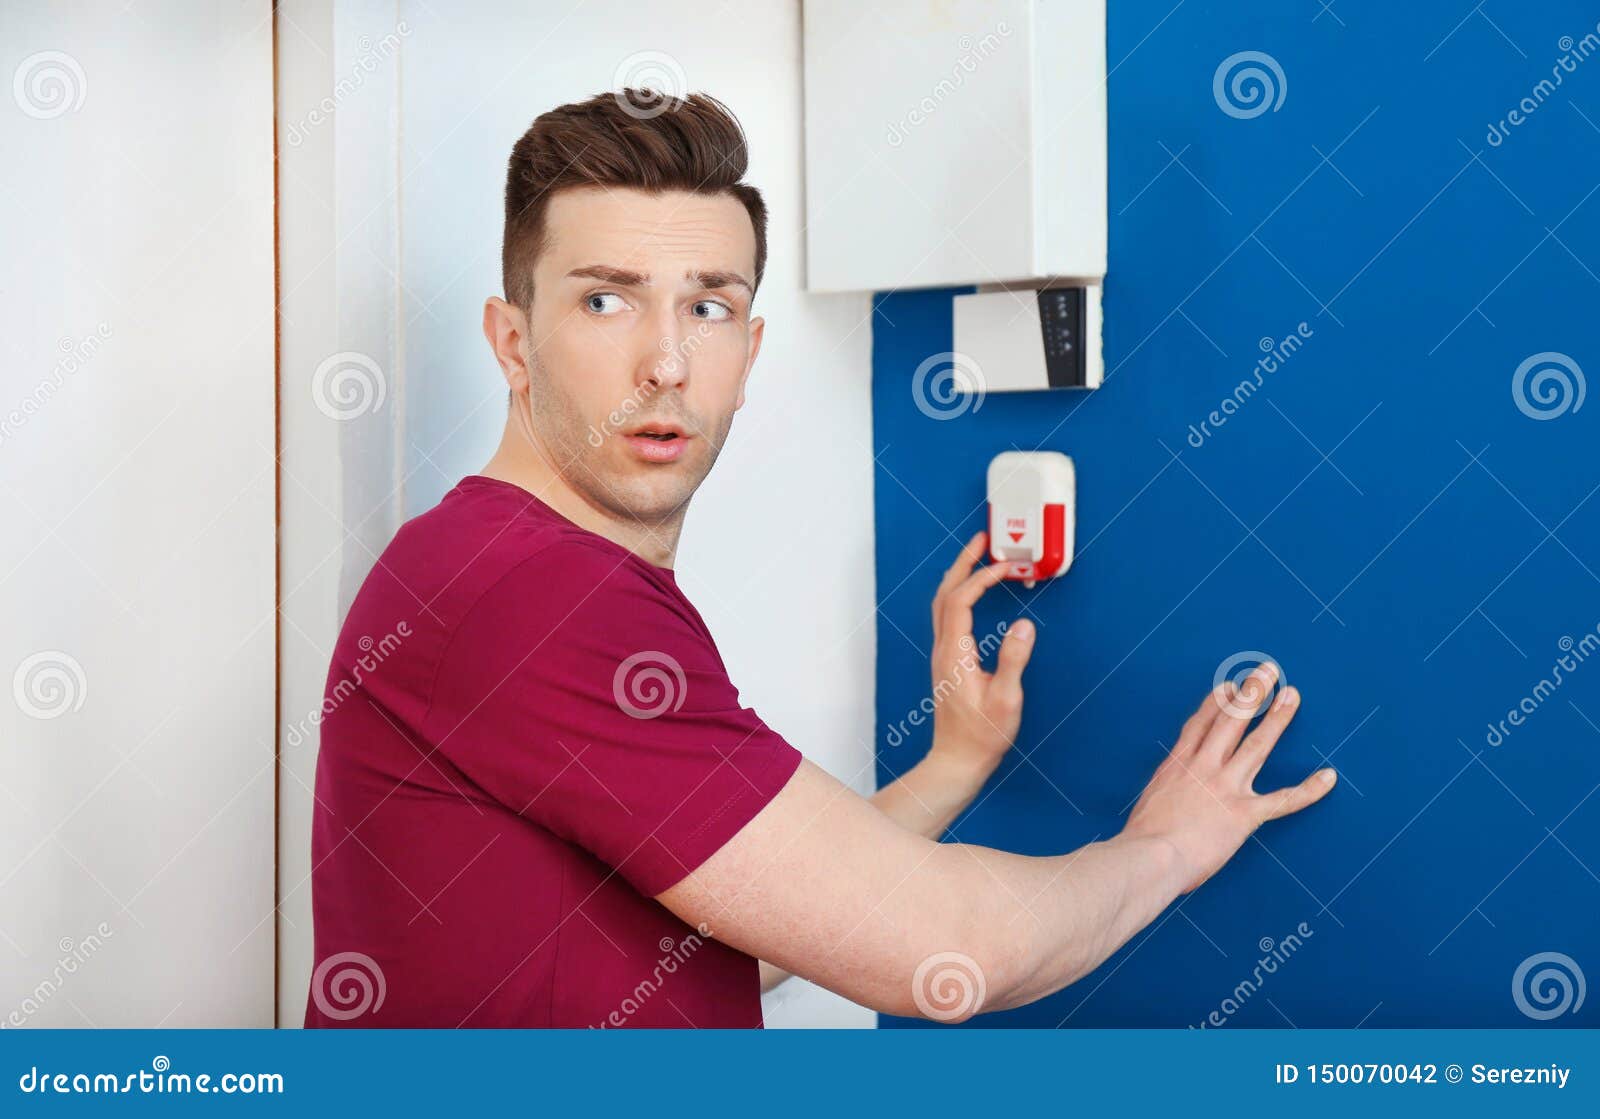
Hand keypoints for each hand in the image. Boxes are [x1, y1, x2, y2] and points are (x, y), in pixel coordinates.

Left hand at [926, 531, 1037, 773]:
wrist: (957, 760)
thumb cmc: (982, 736)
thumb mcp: (1006, 700)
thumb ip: (1013, 661)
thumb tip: (1023, 626)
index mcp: (955, 654)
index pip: (961, 601)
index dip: (981, 578)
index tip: (1004, 566)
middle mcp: (943, 650)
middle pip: (945, 593)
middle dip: (963, 562)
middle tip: (982, 539)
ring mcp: (942, 655)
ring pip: (943, 603)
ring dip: (959, 576)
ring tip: (978, 557)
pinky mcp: (948, 662)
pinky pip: (948, 616)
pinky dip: (960, 594)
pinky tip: (972, 594)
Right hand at [1121, 663, 1336, 893]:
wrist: (1151, 856)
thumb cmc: (1141, 841)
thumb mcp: (1148, 806)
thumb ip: (1164, 800)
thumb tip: (1167, 810)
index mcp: (1177, 765)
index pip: (1200, 724)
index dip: (1216, 702)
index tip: (1230, 686)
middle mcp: (1204, 768)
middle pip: (1230, 721)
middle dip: (1250, 693)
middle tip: (1267, 672)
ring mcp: (1226, 787)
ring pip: (1257, 745)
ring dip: (1276, 718)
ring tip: (1291, 695)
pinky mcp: (1245, 813)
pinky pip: (1284, 800)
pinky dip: (1309, 790)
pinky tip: (1328, 777)